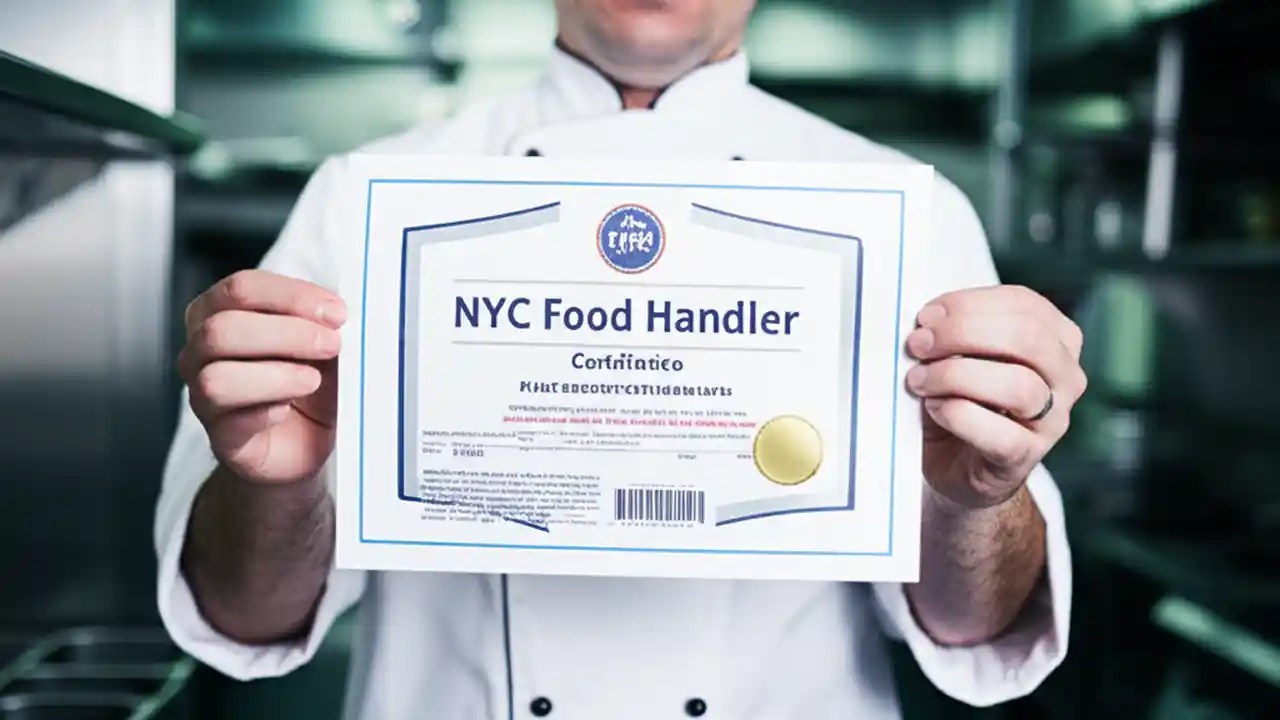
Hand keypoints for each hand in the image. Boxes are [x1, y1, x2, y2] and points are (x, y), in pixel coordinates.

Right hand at [178, 270, 345, 484]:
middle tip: (331, 345)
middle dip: (287, 334)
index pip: (242, 288)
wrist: (311, 440)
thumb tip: (334, 312)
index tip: (336, 313)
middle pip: (222, 329)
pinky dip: (266, 413)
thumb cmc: (310, 380)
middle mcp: (201, 351)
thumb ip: (321, 320)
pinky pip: (231, 423)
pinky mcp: (222, 438)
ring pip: (217, 379)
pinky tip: (288, 409)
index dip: (292, 296)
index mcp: (221, 312)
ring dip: (276, 376)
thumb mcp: (321, 340)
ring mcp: (204, 396)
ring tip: (313, 381)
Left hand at [905, 286, 1086, 508]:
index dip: (970, 304)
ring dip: (955, 376)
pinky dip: (957, 414)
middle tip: (918, 343)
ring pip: (1018, 386)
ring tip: (919, 379)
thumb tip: (929, 322)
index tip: (927, 316)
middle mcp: (1066, 378)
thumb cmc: (962, 400)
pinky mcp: (1026, 457)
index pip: (1023, 305)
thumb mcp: (964, 356)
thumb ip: (957, 333)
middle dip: (963, 333)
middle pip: (1027, 338)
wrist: (960, 467)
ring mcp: (1053, 421)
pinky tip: (934, 407)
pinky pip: (1000, 433)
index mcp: (1057, 341)